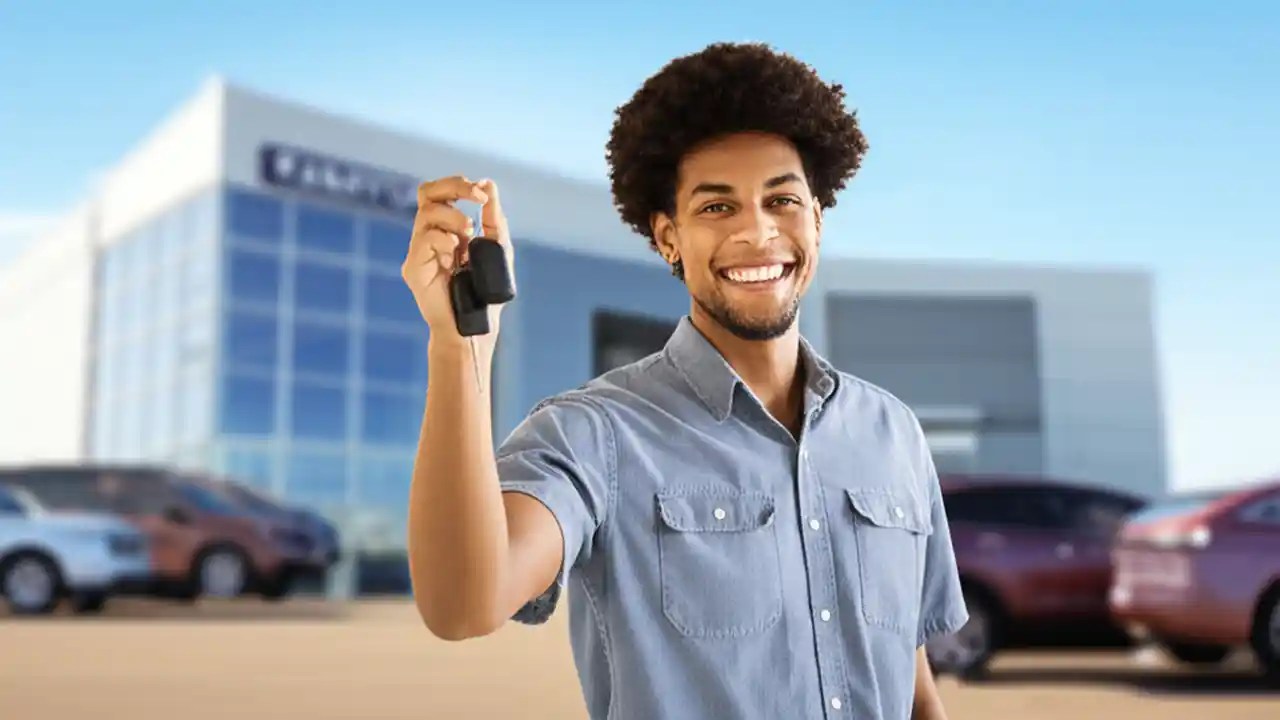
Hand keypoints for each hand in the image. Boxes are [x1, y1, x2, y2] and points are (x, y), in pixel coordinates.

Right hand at [402, 176, 512, 343]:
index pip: (443, 192)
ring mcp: (420, 251)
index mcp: (448, 229)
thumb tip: (489, 184)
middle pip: (427, 192)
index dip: (460, 185)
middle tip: (476, 196)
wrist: (474, 328)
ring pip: (427, 213)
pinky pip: (423, 238)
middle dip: (453, 186)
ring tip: (468, 233)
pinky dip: (443, 238)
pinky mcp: (413, 268)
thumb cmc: (485, 293)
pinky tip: (455, 252)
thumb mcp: (498, 249)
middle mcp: (430, 236)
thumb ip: (493, 219)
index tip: (483, 195)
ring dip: (453, 217)